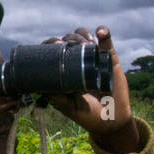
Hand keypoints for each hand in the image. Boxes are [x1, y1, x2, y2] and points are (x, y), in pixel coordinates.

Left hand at [42, 26, 138, 152]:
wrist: (112, 121)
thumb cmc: (87, 115)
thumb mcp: (68, 107)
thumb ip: (57, 97)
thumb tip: (41, 86)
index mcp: (65, 71)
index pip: (55, 51)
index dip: (52, 44)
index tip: (56, 44)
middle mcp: (78, 62)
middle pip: (69, 41)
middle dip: (69, 39)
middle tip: (69, 45)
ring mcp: (94, 59)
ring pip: (85, 37)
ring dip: (82, 36)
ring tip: (86, 44)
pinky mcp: (109, 59)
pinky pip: (106, 43)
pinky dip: (104, 33)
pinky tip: (100, 32)